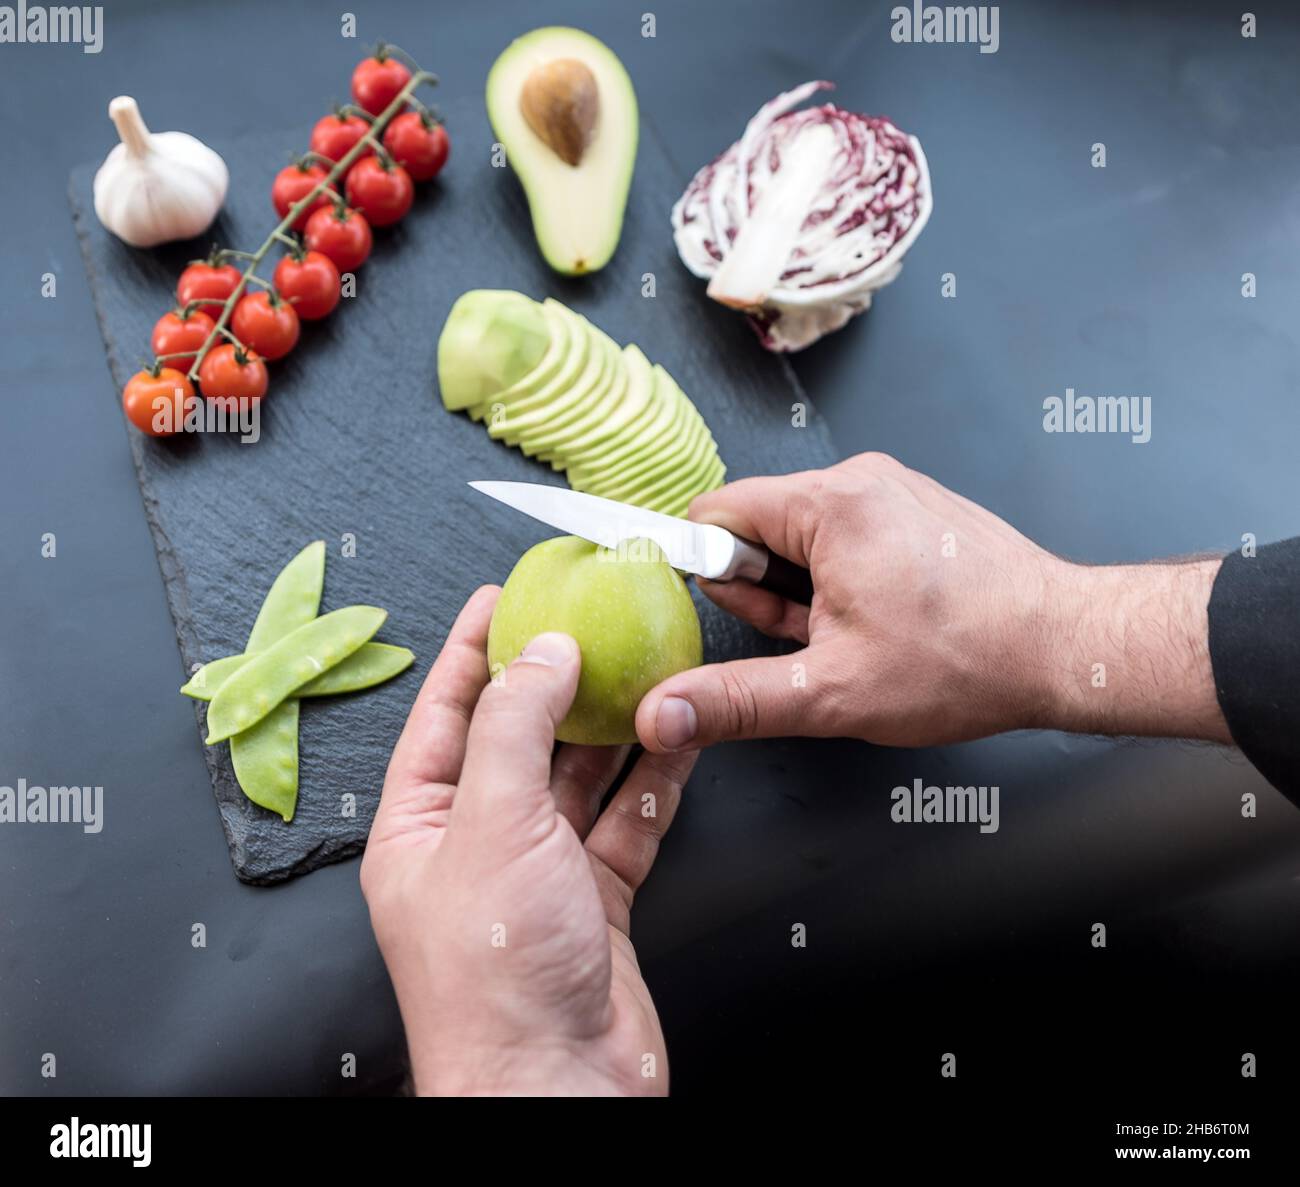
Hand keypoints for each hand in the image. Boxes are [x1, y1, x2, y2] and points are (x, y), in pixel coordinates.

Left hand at [361, 586, 696, 1095]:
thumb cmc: (495, 979)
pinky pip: (627, 820)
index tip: (501, 598)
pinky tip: (673, 736)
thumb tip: (541, 653)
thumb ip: (516, 727)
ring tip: (640, 668)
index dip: (471, 652)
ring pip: (579, 779)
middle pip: (516, 742)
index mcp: (421, 829)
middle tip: (588, 623)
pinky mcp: (596, 899)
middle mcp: (478, 846)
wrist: (559, 1085)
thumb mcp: (493, 824)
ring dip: (610, 727)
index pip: (442, 717)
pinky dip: (652, 780)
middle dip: (552, 683)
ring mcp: (540, 873)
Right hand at [636, 452, 1230, 750]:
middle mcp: (861, 480)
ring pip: (803, 538)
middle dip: (768, 593)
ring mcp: (892, 491)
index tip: (740, 618)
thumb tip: (662, 713)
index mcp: (831, 503)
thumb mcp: (832, 693)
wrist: (1066, 649)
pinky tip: (879, 623)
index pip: (717, 511)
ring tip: (856, 637)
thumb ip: (735, 700)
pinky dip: (841, 583)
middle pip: (760, 526)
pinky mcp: (912, 510)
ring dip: (806, 595)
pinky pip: (845, 538)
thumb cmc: (966, 662)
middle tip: (816, 642)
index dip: (710, 570)